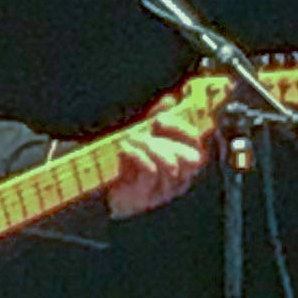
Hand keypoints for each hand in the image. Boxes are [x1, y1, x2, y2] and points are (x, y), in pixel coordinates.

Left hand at [103, 100, 212, 217]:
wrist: (100, 190)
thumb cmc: (126, 164)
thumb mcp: (145, 138)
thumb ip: (159, 120)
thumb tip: (171, 100)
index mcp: (183, 166)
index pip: (197, 147)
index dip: (183, 130)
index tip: (160, 117)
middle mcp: (179, 181)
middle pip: (192, 158)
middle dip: (171, 136)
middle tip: (150, 125)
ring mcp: (163, 192)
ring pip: (171, 164)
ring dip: (150, 144)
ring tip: (132, 137)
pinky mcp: (145, 197)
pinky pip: (151, 171)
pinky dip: (138, 154)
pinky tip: (125, 147)